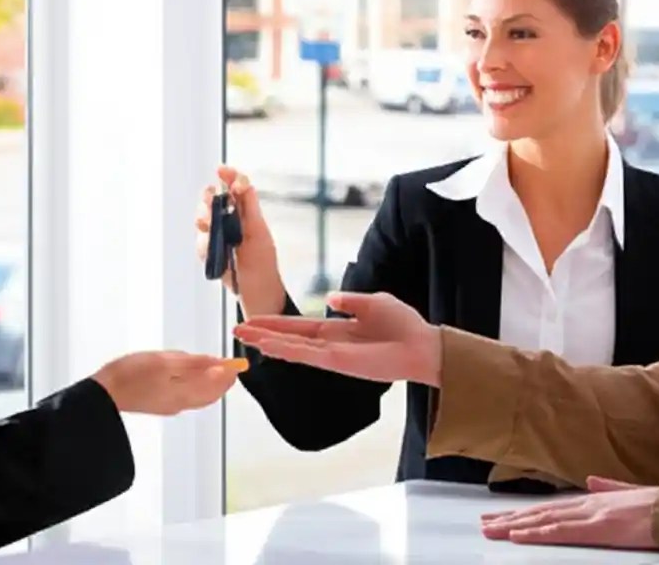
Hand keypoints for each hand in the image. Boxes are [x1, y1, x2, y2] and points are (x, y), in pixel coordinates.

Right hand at [92, 351, 245, 414]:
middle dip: (222, 380)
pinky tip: (192, 376)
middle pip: (211, 394)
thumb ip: (194, 364)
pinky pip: (188, 397)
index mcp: (185, 393)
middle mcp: (181, 403)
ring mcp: (171, 405)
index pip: (217, 386)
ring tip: (214, 368)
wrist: (103, 395)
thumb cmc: (131, 375)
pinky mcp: (161, 404)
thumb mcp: (165, 361)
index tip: (236, 363)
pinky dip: (198, 387)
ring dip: (211, 384)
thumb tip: (220, 365)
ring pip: (200, 397)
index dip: (229, 374)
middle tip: (228, 365)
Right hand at [194, 165, 286, 316]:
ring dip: (203, 218)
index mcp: (245, 210)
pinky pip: (200, 241)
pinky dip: (205, 244)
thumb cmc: (262, 260)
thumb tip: (242, 183)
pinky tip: (214, 251)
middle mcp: (229, 219)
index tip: (221, 171)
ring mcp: (217, 234)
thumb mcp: (258, 231)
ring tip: (209, 225)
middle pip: (212, 197)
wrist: (255, 289)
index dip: (228, 176)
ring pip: (202, 216)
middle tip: (211, 199)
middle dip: (208, 196)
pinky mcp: (209, 249)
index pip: (235, 186)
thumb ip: (249, 207)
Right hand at [233, 291, 441, 385]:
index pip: (299, 326)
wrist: (422, 344)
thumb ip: (350, 300)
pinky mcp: (338, 362)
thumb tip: (330, 297)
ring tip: (243, 337)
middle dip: (263, 334)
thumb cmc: (403, 325)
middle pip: (289, 338)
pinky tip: (268, 346)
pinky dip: (287, 350)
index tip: (253, 320)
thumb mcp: (373, 303)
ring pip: (292, 348)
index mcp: (337, 330)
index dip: (276, 323)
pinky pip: (307, 355)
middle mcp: (330, 344)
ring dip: (267, 342)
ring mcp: (332, 355)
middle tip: (236, 330)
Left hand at [480, 476, 658, 549]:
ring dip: (514, 525)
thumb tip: (592, 480)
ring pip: (543, 521)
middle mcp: (586, 505)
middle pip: (540, 513)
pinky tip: (518, 534)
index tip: (503, 516)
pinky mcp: (598, 528)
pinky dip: (537, 533)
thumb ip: (609, 487)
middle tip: (484, 523)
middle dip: (510, 519)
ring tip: (491, 528)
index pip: (550, 508)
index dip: (524, 512)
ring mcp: (590, 515)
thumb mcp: (630, 493)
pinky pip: (560, 532)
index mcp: (593, 500)